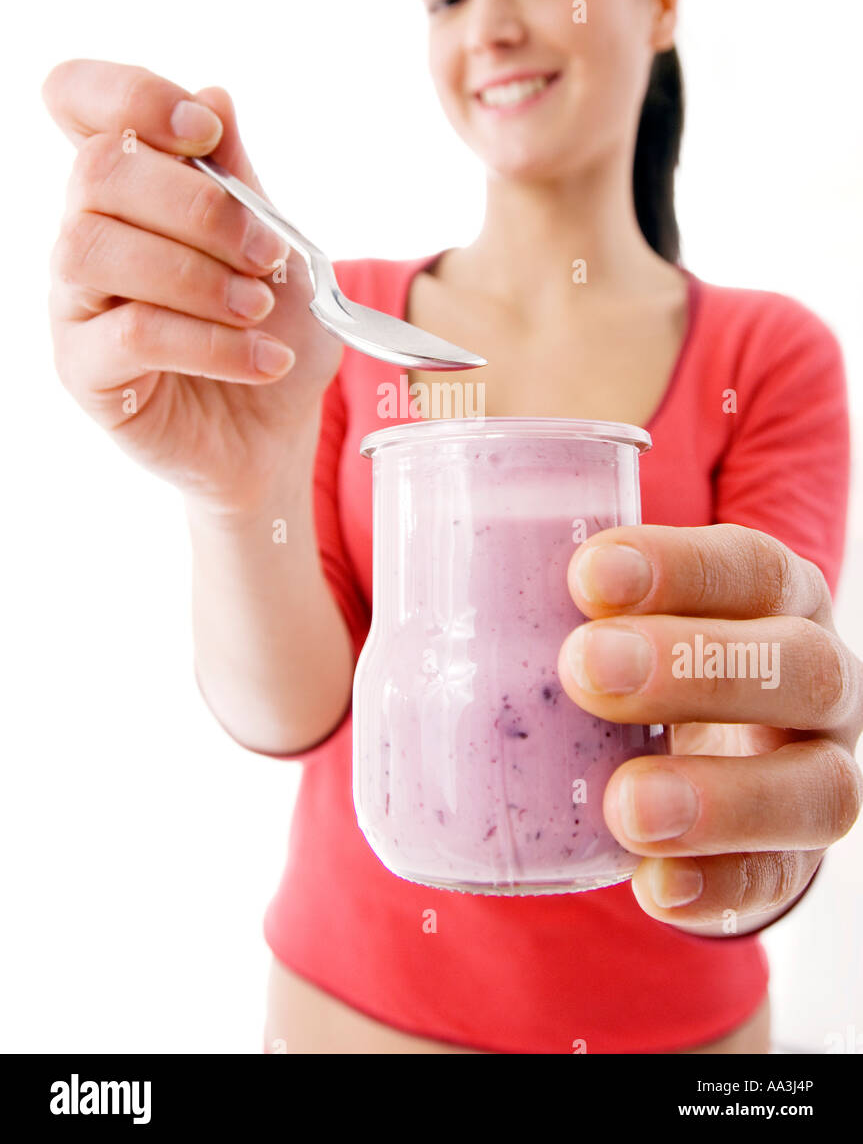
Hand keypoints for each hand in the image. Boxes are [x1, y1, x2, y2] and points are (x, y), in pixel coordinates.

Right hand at [43, 60, 342, 512]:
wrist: (274, 432)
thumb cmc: (270, 331)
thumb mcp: (278, 249)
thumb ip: (241, 181)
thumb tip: (213, 94)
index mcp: (130, 187)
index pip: (77, 100)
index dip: (130, 94)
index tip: (206, 133)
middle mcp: (86, 232)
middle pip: (97, 171)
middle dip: (200, 205)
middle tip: (270, 255)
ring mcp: (75, 302)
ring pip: (96, 249)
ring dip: (198, 276)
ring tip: (260, 310)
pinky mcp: (84, 370)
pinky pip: (131, 334)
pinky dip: (212, 344)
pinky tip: (264, 359)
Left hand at [556, 524, 862, 934]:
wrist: (684, 749)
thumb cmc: (625, 653)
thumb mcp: (602, 611)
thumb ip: (540, 597)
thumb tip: (392, 586)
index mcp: (773, 596)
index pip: (750, 566)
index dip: (681, 567)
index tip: (587, 575)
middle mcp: (815, 678)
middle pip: (798, 665)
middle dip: (693, 667)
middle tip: (584, 670)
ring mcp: (815, 772)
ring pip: (815, 787)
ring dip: (721, 796)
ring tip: (626, 805)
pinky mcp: (792, 857)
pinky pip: (776, 882)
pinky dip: (718, 887)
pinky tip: (653, 887)